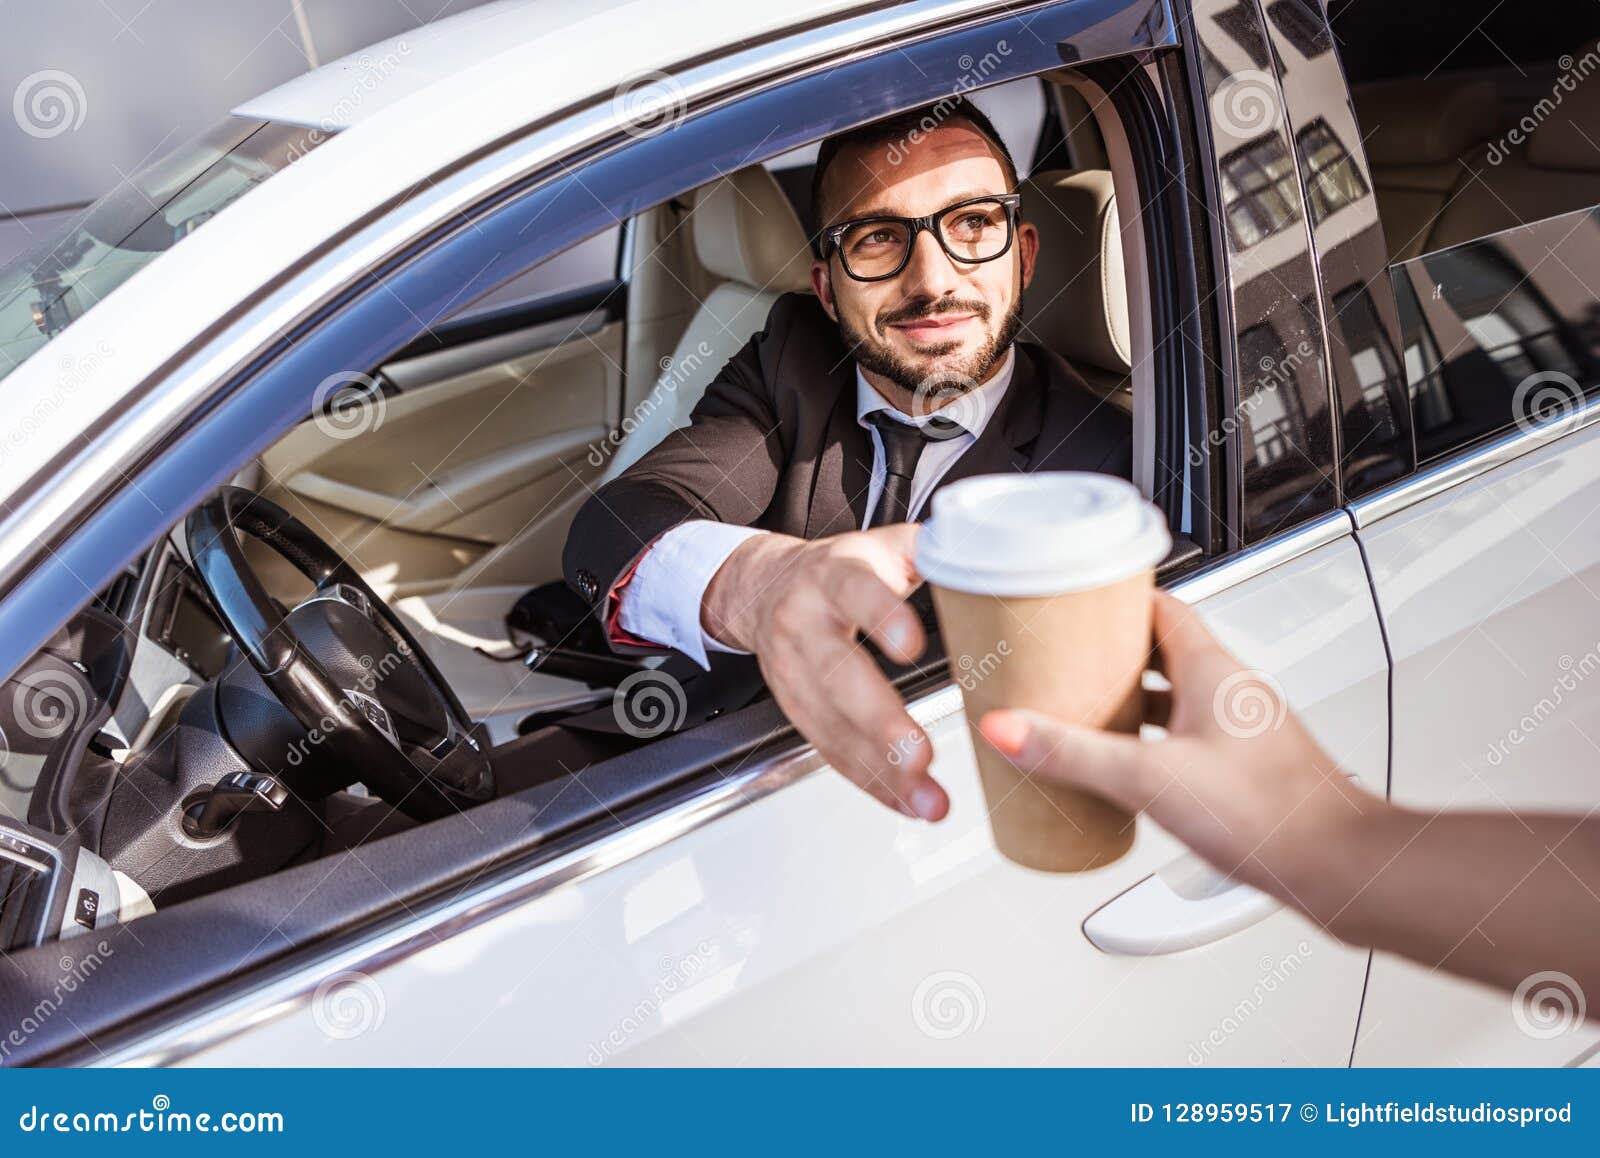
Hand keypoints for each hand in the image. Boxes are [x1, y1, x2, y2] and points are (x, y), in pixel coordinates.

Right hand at [702, 525, 946, 820]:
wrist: (765, 588)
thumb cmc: (841, 569)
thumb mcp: (883, 546)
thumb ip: (936, 549)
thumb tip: (1000, 553)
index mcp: (834, 575)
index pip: (855, 592)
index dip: (881, 617)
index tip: (912, 646)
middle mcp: (805, 623)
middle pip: (836, 675)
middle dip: (879, 720)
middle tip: (918, 753)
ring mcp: (793, 671)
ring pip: (831, 725)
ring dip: (879, 768)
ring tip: (927, 798)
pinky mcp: (795, 710)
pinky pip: (830, 751)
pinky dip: (870, 781)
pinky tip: (905, 800)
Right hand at [977, 590, 1384, 910]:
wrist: (1340, 868)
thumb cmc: (1272, 815)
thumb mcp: (1149, 778)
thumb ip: (1073, 754)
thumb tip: (1010, 728)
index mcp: (1213, 671)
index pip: (1161, 606)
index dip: (1115, 598)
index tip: (1074, 598)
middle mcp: (1232, 692)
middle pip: (1162, 649)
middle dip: (1110, 653)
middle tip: (1065, 658)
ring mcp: (1242, 730)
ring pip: (1177, 695)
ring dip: (1133, 699)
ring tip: (1086, 712)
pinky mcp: (1246, 768)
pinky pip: (1188, 736)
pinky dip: (1154, 740)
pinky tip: (1132, 769)